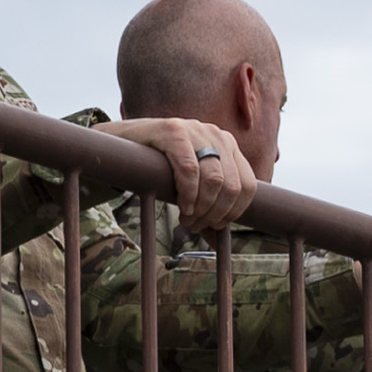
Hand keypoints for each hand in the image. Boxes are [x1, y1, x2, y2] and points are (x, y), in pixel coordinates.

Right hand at [109, 114, 258, 231]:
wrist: (123, 140)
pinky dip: (188, 194)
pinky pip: (189, 169)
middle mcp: (216, 134)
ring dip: (201, 208)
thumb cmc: (158, 166)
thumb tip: (217, 241)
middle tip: (195, 226)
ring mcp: (196, 130)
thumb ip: (206, 204)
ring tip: (186, 219)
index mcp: (227, 145)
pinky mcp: (173, 130)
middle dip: (214, 214)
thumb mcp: (189, 182)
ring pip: (213, 179)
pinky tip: (181, 205)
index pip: (248, 185)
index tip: (215, 226)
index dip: (234, 212)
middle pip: (231, 186)